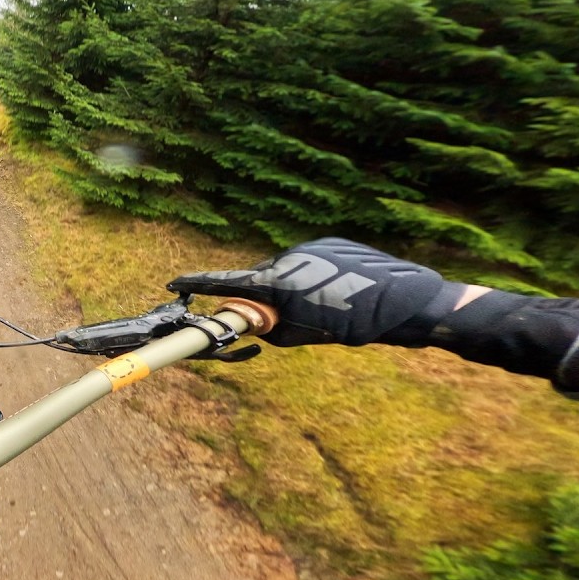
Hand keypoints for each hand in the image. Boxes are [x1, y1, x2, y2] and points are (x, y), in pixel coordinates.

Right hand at [167, 237, 458, 346]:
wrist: (403, 303)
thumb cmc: (351, 325)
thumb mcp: (302, 335)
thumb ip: (269, 327)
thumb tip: (253, 321)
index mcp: (276, 280)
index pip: (227, 282)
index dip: (198, 283)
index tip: (176, 281)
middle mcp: (288, 257)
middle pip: (259, 278)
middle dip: (261, 297)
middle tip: (279, 320)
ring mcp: (310, 248)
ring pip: (285, 271)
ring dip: (290, 289)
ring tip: (323, 308)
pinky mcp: (330, 244)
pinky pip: (307, 263)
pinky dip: (310, 279)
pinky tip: (335, 294)